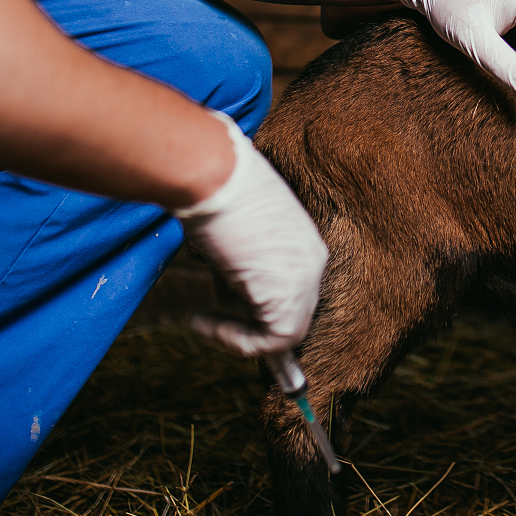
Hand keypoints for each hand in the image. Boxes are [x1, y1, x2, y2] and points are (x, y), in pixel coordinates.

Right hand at [175, 112, 328, 356]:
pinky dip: (234, 341)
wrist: (212, 174)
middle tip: (211, 321)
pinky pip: (272, 341)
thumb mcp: (235, 231)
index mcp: (304, 239)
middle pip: (291, 311)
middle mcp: (313, 259)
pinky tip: (202, 321)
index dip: (255, 306)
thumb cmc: (215, 190)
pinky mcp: (288, 297)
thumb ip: (243, 264)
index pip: (291, 288)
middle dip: (251, 324)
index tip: (220, 308)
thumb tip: (229, 290)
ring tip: (202, 317)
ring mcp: (305, 279)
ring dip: (237, 335)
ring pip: (284, 332)